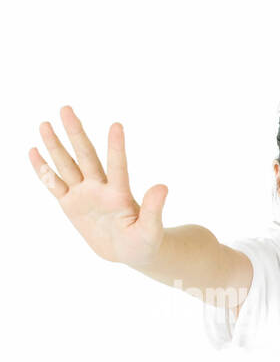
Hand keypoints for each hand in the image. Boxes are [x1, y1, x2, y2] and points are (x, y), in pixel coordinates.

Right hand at [29, 106, 167, 266]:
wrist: (129, 253)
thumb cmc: (144, 243)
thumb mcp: (151, 230)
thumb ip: (155, 209)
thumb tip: (163, 186)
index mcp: (120, 194)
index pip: (118, 166)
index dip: (116, 147)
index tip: (116, 125)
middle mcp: (100, 188)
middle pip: (86, 156)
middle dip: (76, 133)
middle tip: (66, 108)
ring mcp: (84, 194)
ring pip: (67, 165)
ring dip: (55, 145)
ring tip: (45, 123)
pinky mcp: (71, 204)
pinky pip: (54, 185)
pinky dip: (43, 170)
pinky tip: (33, 151)